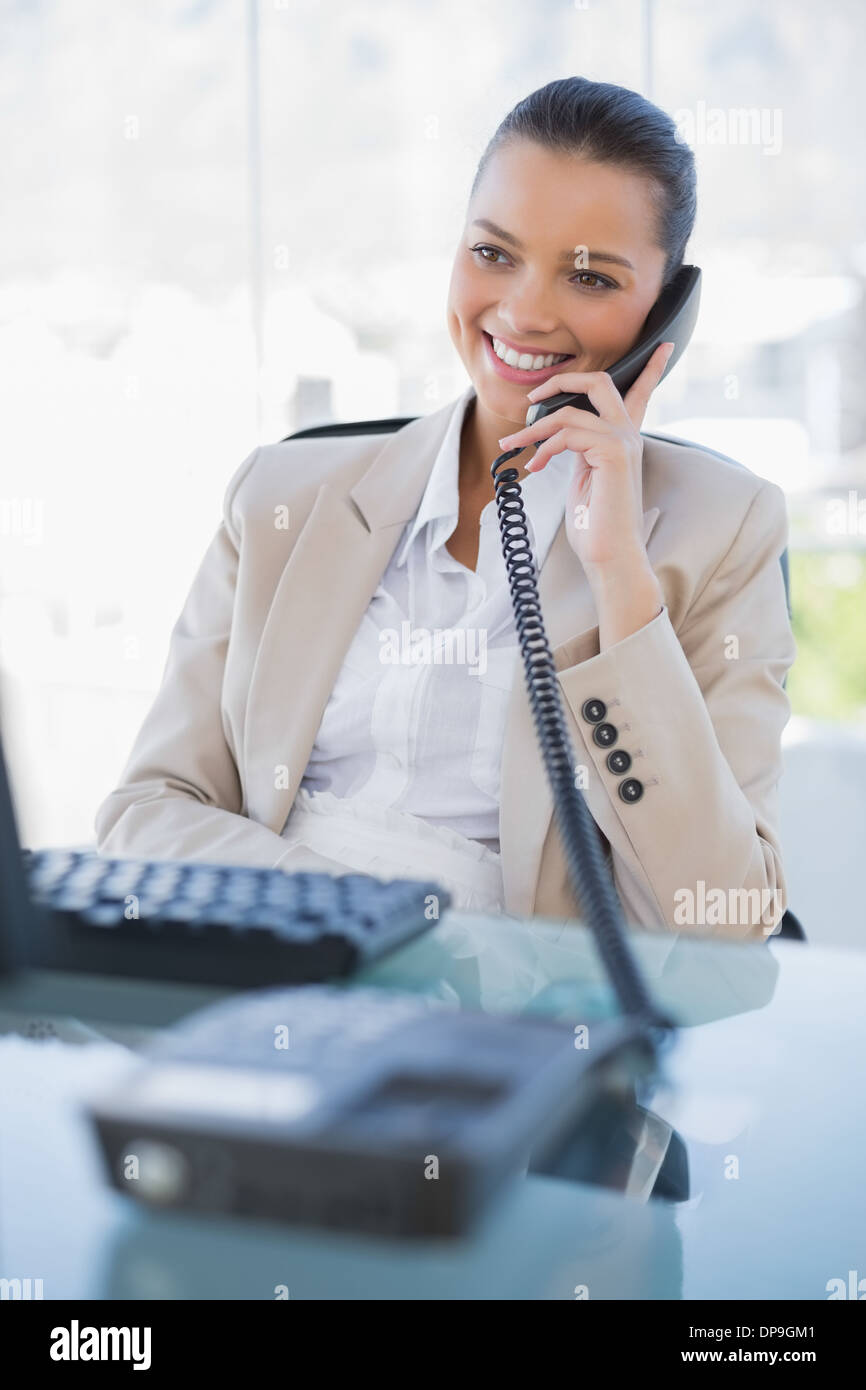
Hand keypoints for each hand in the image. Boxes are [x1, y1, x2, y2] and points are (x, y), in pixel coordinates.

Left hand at [497, 341, 674, 575]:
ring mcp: (623, 442)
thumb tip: (556, 437)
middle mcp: (629, 436)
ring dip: (533, 430)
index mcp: (625, 441)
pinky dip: (544, 448)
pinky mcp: (613, 453)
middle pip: (601, 383)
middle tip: (534, 397)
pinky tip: (535, 467)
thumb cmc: (595, 527)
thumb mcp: (584, 479)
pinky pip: (568, 434)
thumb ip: (579, 451)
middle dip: (563, 381)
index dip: (652, 368)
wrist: (610, 557)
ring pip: (570, 413)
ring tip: (511, 447)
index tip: (664, 345)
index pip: (641, 394)